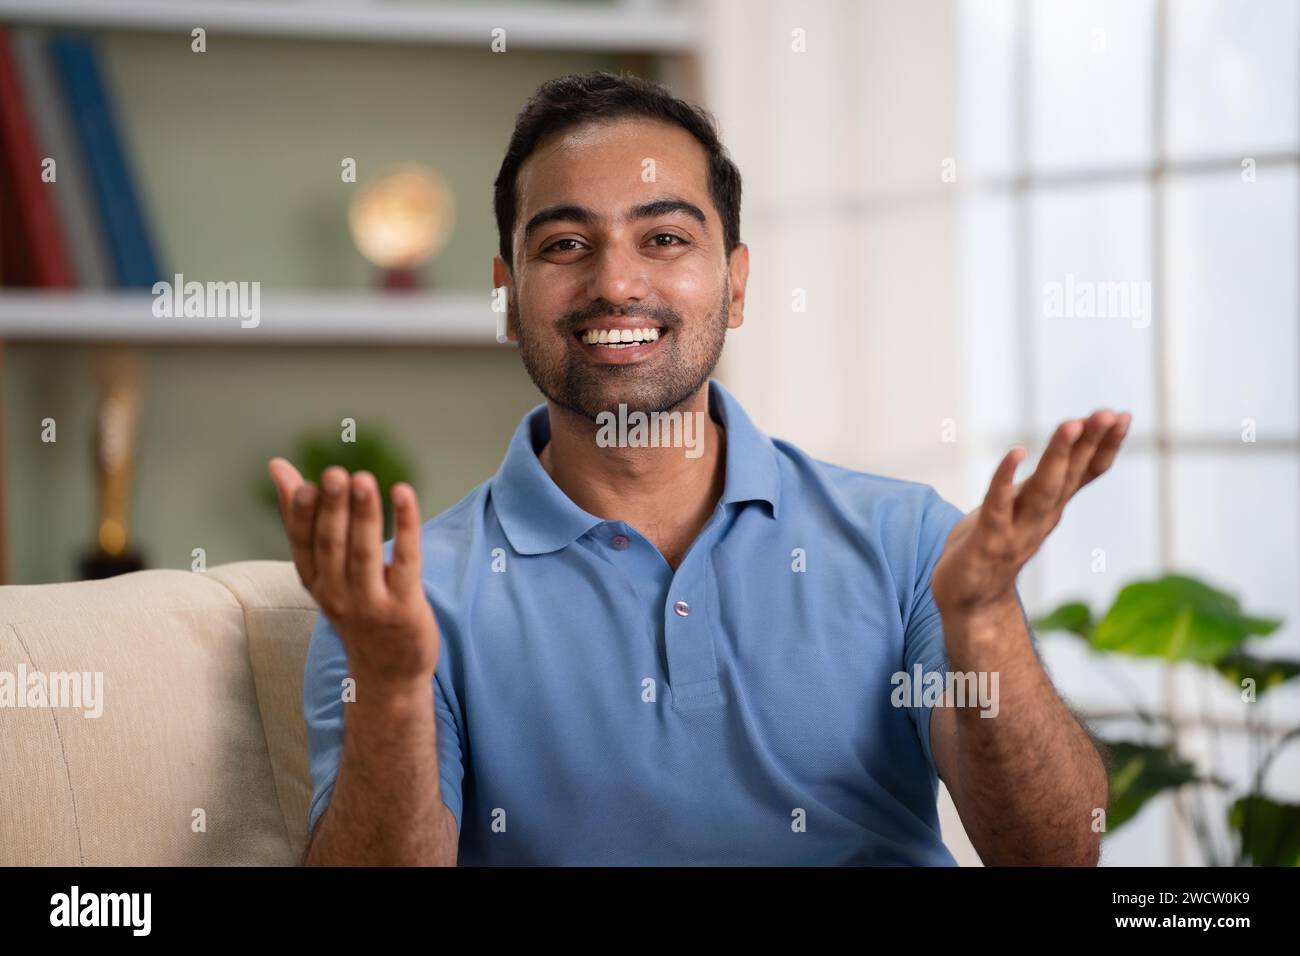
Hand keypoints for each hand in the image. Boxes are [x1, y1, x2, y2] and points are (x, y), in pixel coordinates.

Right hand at [268, 458, 440, 687]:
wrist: (388, 672)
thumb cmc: (355, 607)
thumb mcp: (324, 570)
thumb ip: (303, 517)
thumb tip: (278, 466)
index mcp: (314, 580)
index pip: (302, 543)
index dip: (301, 515)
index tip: (305, 484)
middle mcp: (337, 594)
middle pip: (331, 546)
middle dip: (333, 509)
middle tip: (336, 475)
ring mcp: (371, 603)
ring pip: (365, 553)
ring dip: (364, 515)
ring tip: (364, 479)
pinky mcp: (404, 608)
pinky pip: (406, 561)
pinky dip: (406, 527)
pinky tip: (404, 495)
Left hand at [931, 409, 1130, 618]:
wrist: (970, 603)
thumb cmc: (994, 546)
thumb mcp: (1027, 510)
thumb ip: (1044, 485)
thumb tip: (1064, 451)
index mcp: (1050, 508)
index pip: (1084, 474)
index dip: (1104, 446)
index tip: (1123, 415)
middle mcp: (1041, 518)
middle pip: (1070, 476)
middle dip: (1089, 443)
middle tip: (1109, 413)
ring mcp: (1016, 530)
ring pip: (1042, 489)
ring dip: (1058, 457)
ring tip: (1071, 423)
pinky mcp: (987, 540)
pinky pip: (997, 506)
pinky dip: (1005, 479)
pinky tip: (1016, 453)